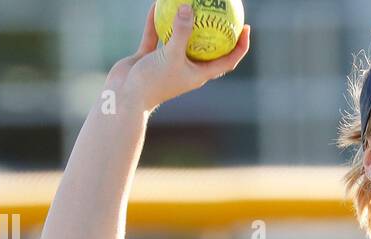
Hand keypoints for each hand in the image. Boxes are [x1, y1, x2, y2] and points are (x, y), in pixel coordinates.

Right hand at [106, 2, 250, 113]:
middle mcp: (186, 68)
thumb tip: (189, 7)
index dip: (240, 46)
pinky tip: (156, 5)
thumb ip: (181, 32)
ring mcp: (168, 62)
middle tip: (220, 10)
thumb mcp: (170, 56)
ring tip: (188, 3)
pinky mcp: (150, 57)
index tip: (246, 28)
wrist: (124, 97)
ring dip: (183, 22)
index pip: (227, 61)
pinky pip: (156, 35)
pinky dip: (156, 22)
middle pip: (207, 47)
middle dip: (215, 30)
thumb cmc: (152, 82)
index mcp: (198, 74)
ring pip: (179, 38)